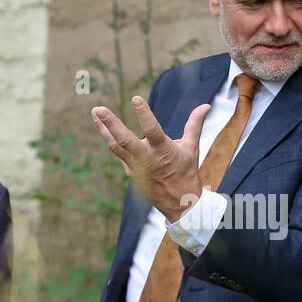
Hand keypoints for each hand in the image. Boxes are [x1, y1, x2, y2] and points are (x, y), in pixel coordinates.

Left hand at [92, 96, 209, 222]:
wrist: (180, 203)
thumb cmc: (186, 171)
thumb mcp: (192, 147)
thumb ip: (194, 124)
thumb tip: (206, 105)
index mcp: (163, 151)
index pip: (152, 129)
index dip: (144, 114)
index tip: (135, 98)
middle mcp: (147, 159)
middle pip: (124, 140)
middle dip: (110, 124)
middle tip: (99, 109)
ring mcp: (136, 167)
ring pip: (115, 146)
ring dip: (103, 129)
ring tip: (94, 113)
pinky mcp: (130, 173)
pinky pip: (119, 154)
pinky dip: (112, 140)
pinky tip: (105, 128)